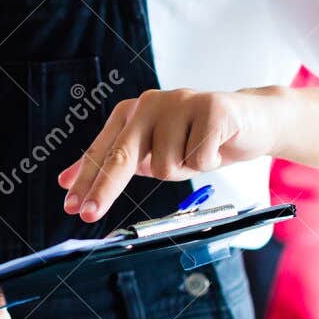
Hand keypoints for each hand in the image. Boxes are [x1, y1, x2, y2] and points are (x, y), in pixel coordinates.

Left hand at [57, 88, 282, 222]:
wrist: (252, 119)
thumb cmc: (196, 138)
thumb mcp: (152, 152)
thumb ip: (114, 162)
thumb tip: (66, 181)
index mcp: (132, 112)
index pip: (104, 151)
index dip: (86, 180)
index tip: (73, 208)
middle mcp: (150, 102)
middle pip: (122, 154)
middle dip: (104, 189)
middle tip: (88, 216)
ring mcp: (180, 102)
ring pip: (166, 166)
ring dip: (184, 171)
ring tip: (198, 153)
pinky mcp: (211, 108)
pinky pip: (197, 159)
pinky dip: (207, 162)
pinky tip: (217, 146)